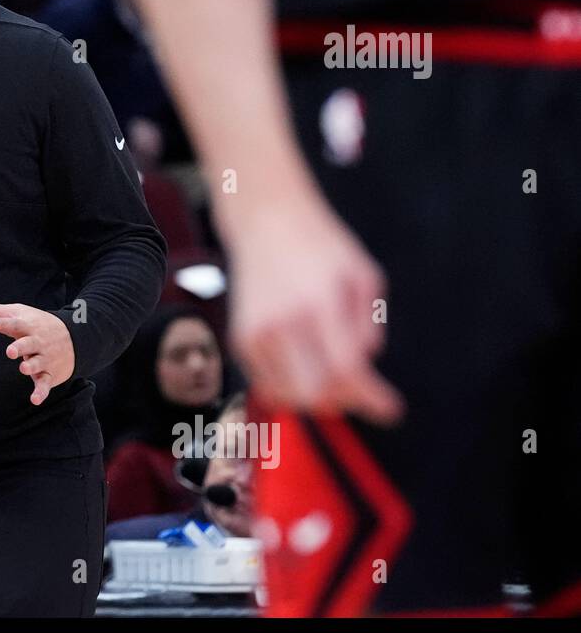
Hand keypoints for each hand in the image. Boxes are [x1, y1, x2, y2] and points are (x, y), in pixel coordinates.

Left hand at [0, 298, 74, 404]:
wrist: (75, 336)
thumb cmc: (35, 323)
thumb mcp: (14, 313)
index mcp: (27, 326)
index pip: (15, 324)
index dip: (4, 324)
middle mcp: (37, 341)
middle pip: (29, 344)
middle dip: (21, 347)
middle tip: (10, 351)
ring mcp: (44, 358)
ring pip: (38, 363)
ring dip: (32, 366)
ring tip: (23, 367)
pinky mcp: (49, 374)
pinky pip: (45, 384)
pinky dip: (41, 392)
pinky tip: (35, 400)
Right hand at [225, 196, 403, 425]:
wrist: (266, 223)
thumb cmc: (321, 246)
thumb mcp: (363, 274)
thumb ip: (368, 324)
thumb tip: (364, 364)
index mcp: (320, 302)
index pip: (345, 368)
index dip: (370, 396)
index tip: (391, 409)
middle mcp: (283, 321)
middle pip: (314, 391)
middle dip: (344, 402)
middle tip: (362, 394)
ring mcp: (256, 332)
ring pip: (289, 395)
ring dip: (318, 399)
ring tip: (336, 383)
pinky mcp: (241, 338)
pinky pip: (268, 384)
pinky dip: (291, 388)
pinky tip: (308, 371)